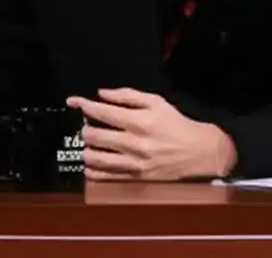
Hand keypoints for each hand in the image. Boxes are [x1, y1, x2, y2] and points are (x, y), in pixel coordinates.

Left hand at [66, 87, 236, 181]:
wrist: (198, 152)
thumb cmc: (176, 124)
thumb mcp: (156, 102)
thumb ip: (127, 96)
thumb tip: (102, 94)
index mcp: (139, 121)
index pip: (102, 112)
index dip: (84, 105)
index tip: (73, 101)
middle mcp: (135, 143)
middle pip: (95, 137)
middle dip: (85, 129)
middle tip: (86, 126)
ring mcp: (135, 163)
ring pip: (97, 159)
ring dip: (87, 150)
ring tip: (88, 145)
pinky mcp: (137, 177)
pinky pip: (107, 177)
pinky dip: (94, 171)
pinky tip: (90, 165)